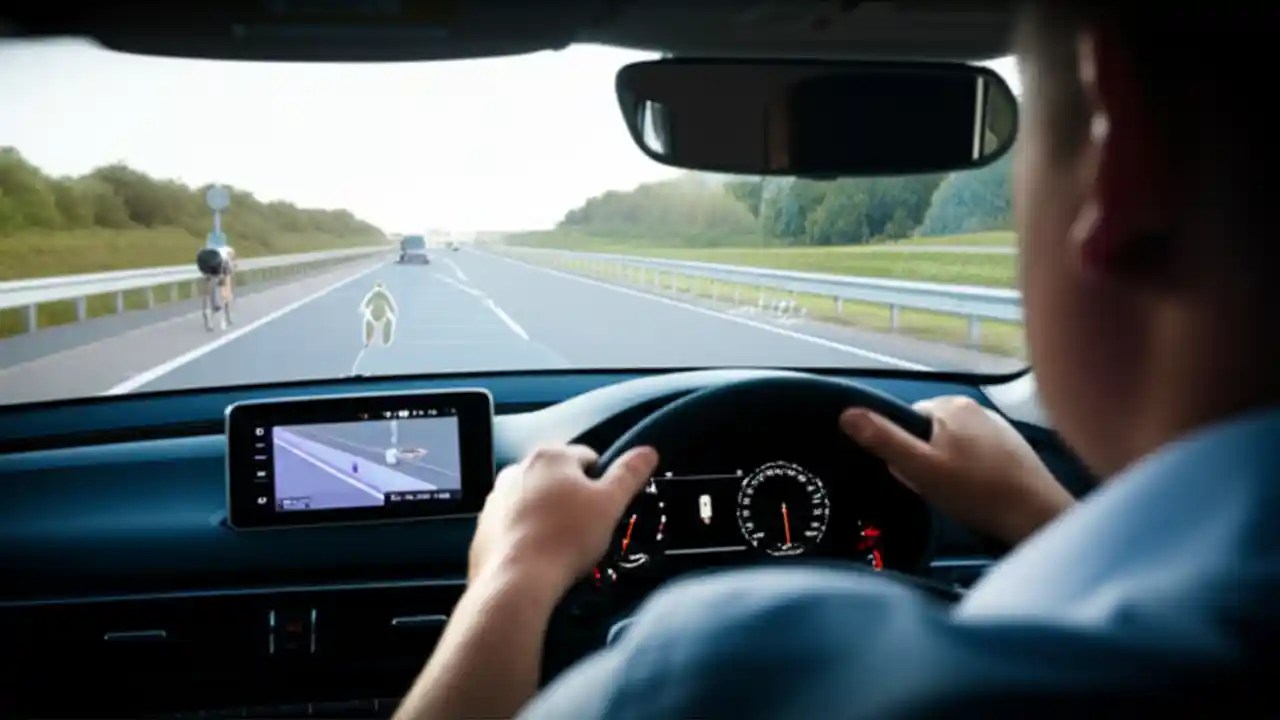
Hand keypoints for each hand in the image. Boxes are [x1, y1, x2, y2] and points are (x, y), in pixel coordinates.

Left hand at [469, 444, 658, 592]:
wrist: (517, 580)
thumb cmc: (567, 537)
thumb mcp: (610, 504)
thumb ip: (629, 474)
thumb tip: (647, 451)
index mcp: (550, 456)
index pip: (589, 459)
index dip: (602, 485)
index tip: (604, 510)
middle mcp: (518, 468)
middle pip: (558, 479)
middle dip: (572, 499)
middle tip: (584, 529)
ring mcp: (496, 497)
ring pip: (534, 501)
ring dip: (548, 515)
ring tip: (560, 545)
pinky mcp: (483, 525)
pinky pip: (513, 523)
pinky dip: (525, 533)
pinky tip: (537, 554)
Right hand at [839, 396, 1072, 545]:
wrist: (1036, 516)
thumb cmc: (977, 492)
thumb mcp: (920, 469)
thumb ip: (883, 440)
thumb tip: (847, 413)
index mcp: (950, 405)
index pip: (907, 420)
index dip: (903, 450)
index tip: (914, 474)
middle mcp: (975, 407)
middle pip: (929, 433)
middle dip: (926, 460)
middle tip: (935, 489)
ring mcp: (998, 426)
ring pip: (953, 447)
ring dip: (948, 468)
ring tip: (959, 495)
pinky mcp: (1013, 448)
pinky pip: (977, 457)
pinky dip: (972, 474)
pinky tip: (979, 495)